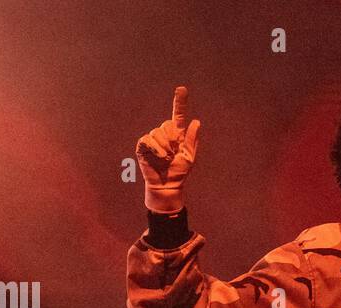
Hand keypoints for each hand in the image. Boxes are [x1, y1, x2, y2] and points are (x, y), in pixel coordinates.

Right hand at [136, 86, 201, 212]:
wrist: (168, 184)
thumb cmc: (180, 172)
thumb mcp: (190, 156)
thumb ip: (192, 139)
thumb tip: (196, 121)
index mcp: (178, 135)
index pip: (178, 115)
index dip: (180, 102)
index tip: (182, 89)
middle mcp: (165, 134)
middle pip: (167, 125)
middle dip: (173, 139)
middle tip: (174, 152)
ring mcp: (153, 139)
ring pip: (158, 133)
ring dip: (165, 147)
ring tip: (167, 158)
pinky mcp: (143, 146)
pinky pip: (148, 140)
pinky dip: (156, 148)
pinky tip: (160, 157)